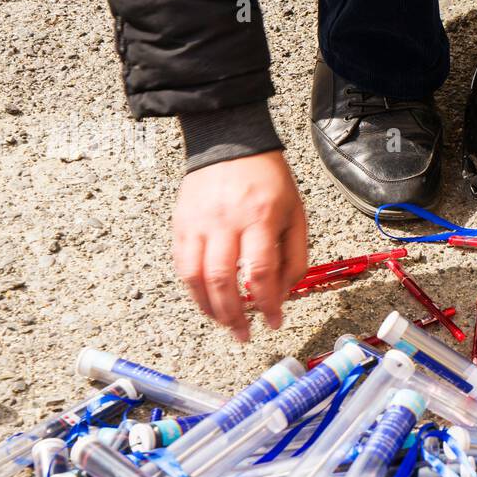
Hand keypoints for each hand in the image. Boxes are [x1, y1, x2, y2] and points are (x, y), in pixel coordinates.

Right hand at [172, 150, 307, 341]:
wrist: (230, 142)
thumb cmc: (268, 181)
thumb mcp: (295, 214)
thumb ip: (294, 256)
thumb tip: (282, 294)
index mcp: (260, 218)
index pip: (260, 272)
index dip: (267, 304)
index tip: (274, 322)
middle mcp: (225, 221)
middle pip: (223, 280)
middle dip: (234, 316)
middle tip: (244, 334)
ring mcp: (198, 223)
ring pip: (195, 277)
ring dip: (209, 308)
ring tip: (224, 323)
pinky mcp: (181, 223)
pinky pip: (181, 264)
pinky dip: (192, 288)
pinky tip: (205, 300)